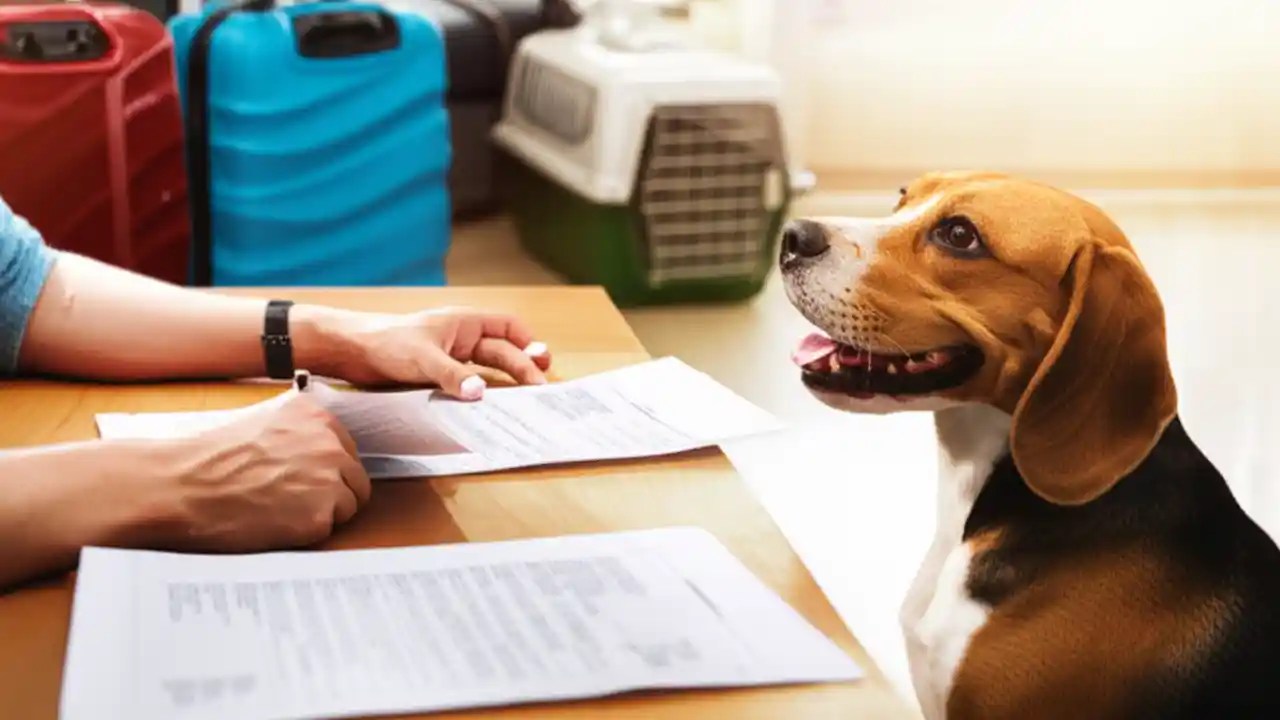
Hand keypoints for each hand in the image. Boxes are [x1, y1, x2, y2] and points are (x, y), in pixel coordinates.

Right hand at [167, 393, 371, 551]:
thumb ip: (297, 432)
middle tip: (293, 501)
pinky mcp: (320, 514)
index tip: (308, 479)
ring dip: (322, 512)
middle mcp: (329, 443)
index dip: (328, 469)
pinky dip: (307, 532)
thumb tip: (320, 450)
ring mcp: (328, 478)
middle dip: (332, 492)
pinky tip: (275, 523)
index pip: (346, 449)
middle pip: (355, 478)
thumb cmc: (208, 458)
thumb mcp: (260, 423)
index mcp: (315, 416)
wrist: (180, 486)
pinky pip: (329, 528)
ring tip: (280, 511)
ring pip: (348, 504)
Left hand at [296, 306, 552, 399]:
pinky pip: (470, 383)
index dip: (528, 343)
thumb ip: (452, 376)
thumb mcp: (422, 358)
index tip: (542, 363)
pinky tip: (489, 407)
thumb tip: (480, 393)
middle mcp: (462, 338)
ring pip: (489, 369)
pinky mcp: (440, 375)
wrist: (351, 351)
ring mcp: (452, 357)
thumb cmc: (386, 342)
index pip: (509, 327)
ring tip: (525, 400)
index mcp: (464, 323)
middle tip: (540, 390)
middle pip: (503, 351)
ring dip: (506, 382)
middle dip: (523, 368)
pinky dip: (483, 394)